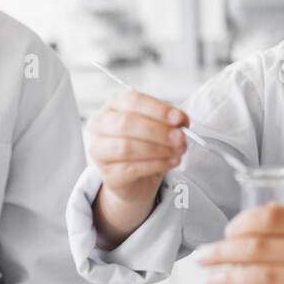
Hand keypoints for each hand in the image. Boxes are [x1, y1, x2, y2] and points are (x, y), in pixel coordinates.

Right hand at [88, 89, 188, 248]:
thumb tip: (184, 121)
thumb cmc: (149, 148)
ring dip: (158, 148)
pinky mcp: (106, 175)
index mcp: (113, 106)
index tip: (182, 118)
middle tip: (183, 138)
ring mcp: (99, 151)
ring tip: (180, 152)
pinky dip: (155, 164)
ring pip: (127, 145)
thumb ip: (168, 122)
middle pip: (128, 123)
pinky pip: (130, 167)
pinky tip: (171, 163)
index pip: (131, 100)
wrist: (136, 182)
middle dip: (159, 131)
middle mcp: (100, 126)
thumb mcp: (158, 129)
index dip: (157, 109)